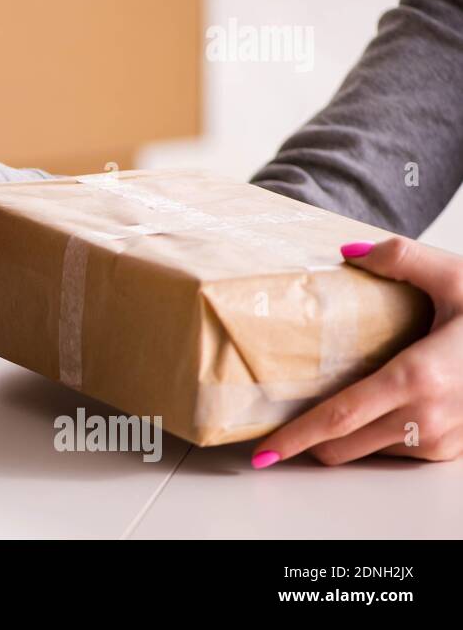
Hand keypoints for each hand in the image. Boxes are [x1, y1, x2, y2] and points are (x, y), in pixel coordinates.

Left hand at [252, 237, 462, 467]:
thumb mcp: (454, 275)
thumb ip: (399, 257)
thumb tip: (347, 251)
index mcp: (417, 378)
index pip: (338, 419)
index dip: (295, 438)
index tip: (262, 453)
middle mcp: (428, 416)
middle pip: (341, 445)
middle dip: (308, 438)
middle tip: (283, 415)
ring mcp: (443, 439)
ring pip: (368, 449)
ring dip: (347, 433)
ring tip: (341, 397)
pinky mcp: (453, 450)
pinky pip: (398, 449)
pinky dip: (379, 433)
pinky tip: (380, 403)